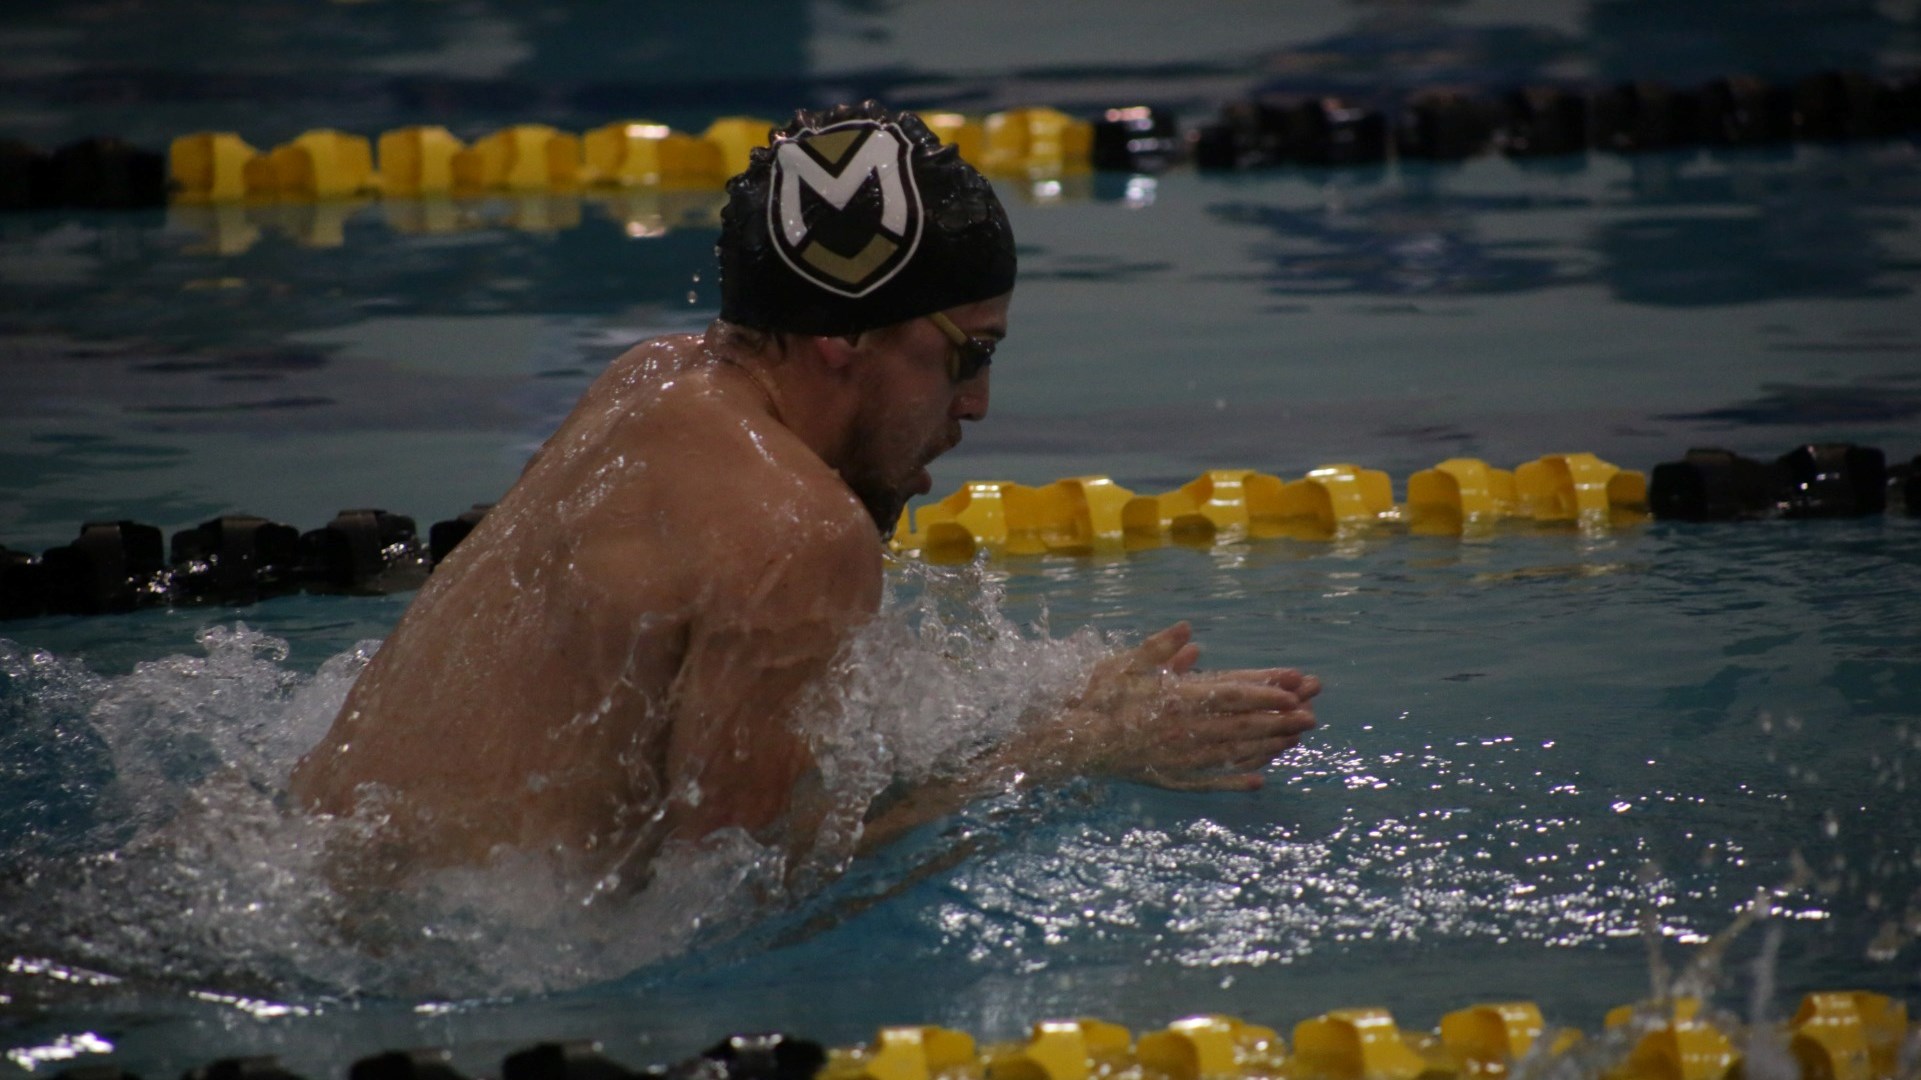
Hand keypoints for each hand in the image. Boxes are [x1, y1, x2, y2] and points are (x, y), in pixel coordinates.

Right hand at [1048, 622, 1319, 791]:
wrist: (1070, 745)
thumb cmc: (1094, 701)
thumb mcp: (1122, 666)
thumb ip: (1157, 649)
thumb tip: (1189, 632)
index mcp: (1175, 699)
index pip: (1229, 693)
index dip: (1263, 692)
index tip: (1293, 690)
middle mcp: (1183, 730)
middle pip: (1240, 724)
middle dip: (1278, 719)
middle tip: (1312, 716)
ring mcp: (1180, 757)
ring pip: (1232, 751)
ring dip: (1267, 745)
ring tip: (1296, 740)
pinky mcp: (1171, 778)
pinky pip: (1210, 780)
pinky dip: (1235, 780)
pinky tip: (1259, 781)